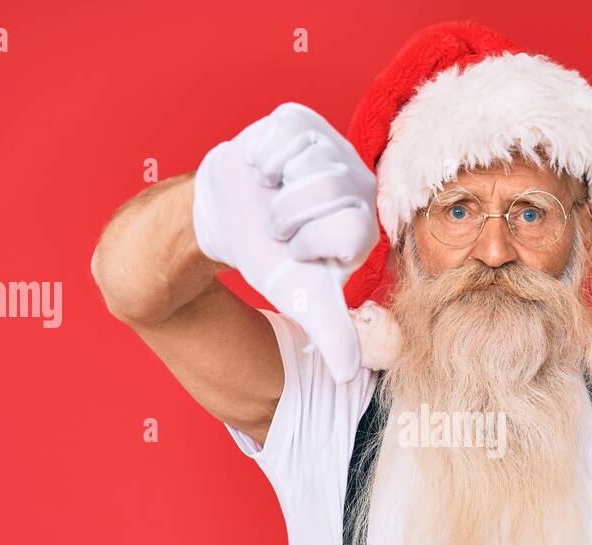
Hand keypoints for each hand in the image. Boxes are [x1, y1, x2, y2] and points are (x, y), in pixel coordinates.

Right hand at [192, 103, 379, 382]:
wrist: (226, 220)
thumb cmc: (269, 258)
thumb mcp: (301, 298)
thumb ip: (330, 332)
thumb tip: (346, 376)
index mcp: (364, 223)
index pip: (349, 227)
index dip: (310, 243)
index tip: (299, 251)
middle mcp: (357, 181)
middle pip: (327, 188)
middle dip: (288, 215)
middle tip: (281, 223)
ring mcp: (330, 146)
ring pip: (305, 159)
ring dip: (272, 186)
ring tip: (271, 194)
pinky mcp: (300, 120)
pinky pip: (281, 134)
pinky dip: (260, 156)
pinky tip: (263, 169)